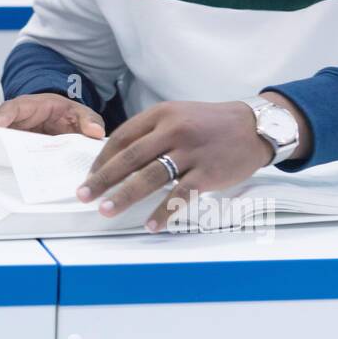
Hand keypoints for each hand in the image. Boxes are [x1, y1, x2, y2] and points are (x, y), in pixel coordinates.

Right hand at [0, 93, 104, 142]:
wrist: (65, 121)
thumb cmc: (69, 115)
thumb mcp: (82, 115)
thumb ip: (89, 121)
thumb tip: (95, 133)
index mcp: (31, 105)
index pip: (12, 108)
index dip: (2, 117)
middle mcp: (14, 115)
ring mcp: (7, 128)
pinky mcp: (6, 141)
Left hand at [77, 95, 309, 228]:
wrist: (254, 127)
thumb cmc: (209, 123)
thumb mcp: (177, 115)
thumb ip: (149, 132)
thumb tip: (116, 157)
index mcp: (161, 115)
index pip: (122, 137)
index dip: (102, 158)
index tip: (89, 176)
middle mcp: (173, 130)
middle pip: (130, 158)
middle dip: (103, 179)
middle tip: (84, 195)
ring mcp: (191, 152)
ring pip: (150, 177)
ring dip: (125, 196)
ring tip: (106, 210)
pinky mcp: (207, 173)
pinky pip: (180, 196)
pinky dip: (164, 212)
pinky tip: (150, 224)